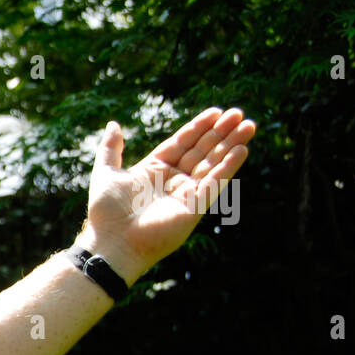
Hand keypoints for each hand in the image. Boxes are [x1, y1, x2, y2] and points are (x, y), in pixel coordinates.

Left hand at [79, 106, 256, 283]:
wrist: (112, 242)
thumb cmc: (106, 211)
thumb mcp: (105, 172)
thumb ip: (111, 148)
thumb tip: (114, 123)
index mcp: (153, 170)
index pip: (181, 143)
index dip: (198, 127)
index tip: (216, 111)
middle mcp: (172, 181)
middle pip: (201, 151)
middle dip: (220, 132)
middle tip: (239, 114)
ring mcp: (185, 194)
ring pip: (212, 164)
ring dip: (231, 145)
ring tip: (249, 125)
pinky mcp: (195, 207)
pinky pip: (215, 183)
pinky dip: (228, 167)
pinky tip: (241, 150)